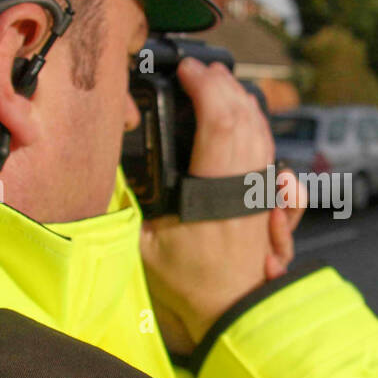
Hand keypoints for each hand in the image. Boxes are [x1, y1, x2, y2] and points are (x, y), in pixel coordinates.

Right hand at [139, 58, 305, 353]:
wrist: (230, 308)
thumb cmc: (190, 283)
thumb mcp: (145, 246)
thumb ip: (131, 203)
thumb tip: (111, 166)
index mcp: (213, 194)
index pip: (218, 124)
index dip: (205, 88)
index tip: (188, 71)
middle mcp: (244, 185)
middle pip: (242, 116)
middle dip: (222, 83)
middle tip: (200, 69)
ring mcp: (261, 188)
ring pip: (259, 127)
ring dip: (239, 97)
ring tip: (218, 79)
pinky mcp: (267, 194)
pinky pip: (266, 145)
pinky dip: (254, 120)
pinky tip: (241, 111)